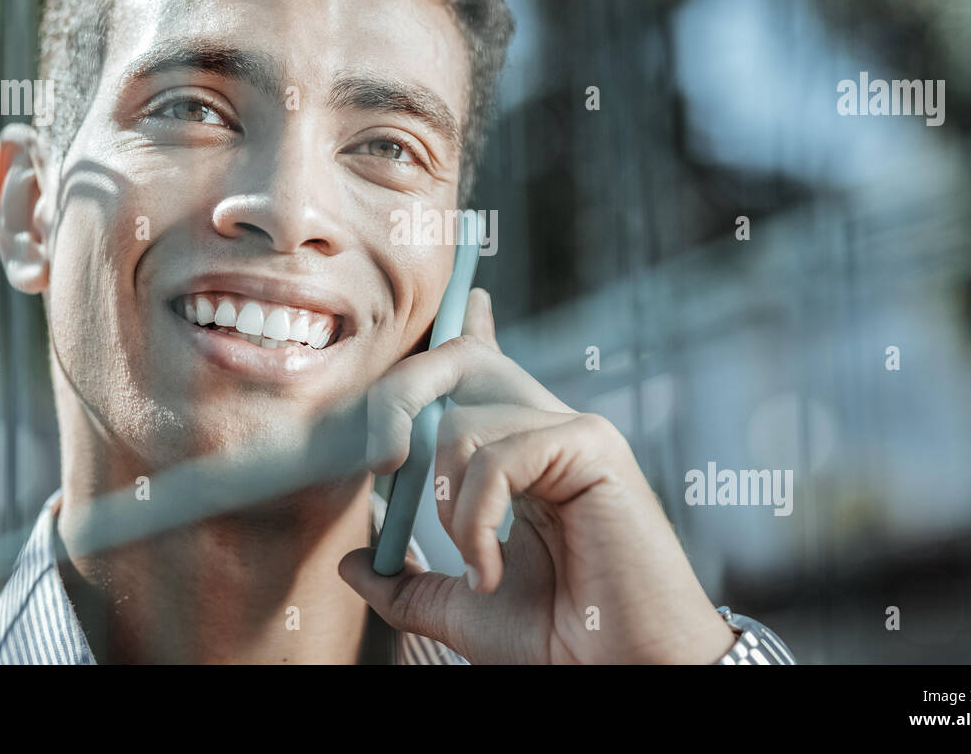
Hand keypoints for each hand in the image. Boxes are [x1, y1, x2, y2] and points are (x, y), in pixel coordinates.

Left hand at [338, 288, 736, 663]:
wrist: (618, 672)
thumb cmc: (558, 642)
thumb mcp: (462, 610)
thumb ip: (407, 584)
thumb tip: (352, 562)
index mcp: (524, 457)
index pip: (490, 372)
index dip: (474, 329)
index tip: (472, 298)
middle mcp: (548, 431)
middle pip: (459, 362)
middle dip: (399, 397)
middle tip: (384, 463)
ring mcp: (573, 433)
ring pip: (463, 421)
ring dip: (448, 508)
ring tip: (478, 566)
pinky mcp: (592, 446)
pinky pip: (497, 455)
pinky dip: (477, 520)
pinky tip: (491, 569)